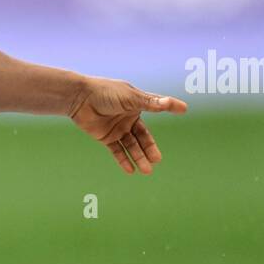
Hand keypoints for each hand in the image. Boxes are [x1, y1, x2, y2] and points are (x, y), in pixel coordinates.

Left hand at [68, 79, 187, 173]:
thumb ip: (151, 103)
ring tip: (147, 171)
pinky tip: (130, 170)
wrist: (79, 98)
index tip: (184, 110)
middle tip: (157, 160)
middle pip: (143, 136)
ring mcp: (117, 128)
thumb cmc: (105, 93)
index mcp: (136, 104)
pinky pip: (117, 151)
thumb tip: (174, 104)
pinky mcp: (105, 137)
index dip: (169, 109)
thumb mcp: (131, 98)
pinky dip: (123, 160)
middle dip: (149, 149)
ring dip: (138, 158)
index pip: (156, 108)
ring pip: (131, 146)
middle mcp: (128, 117)